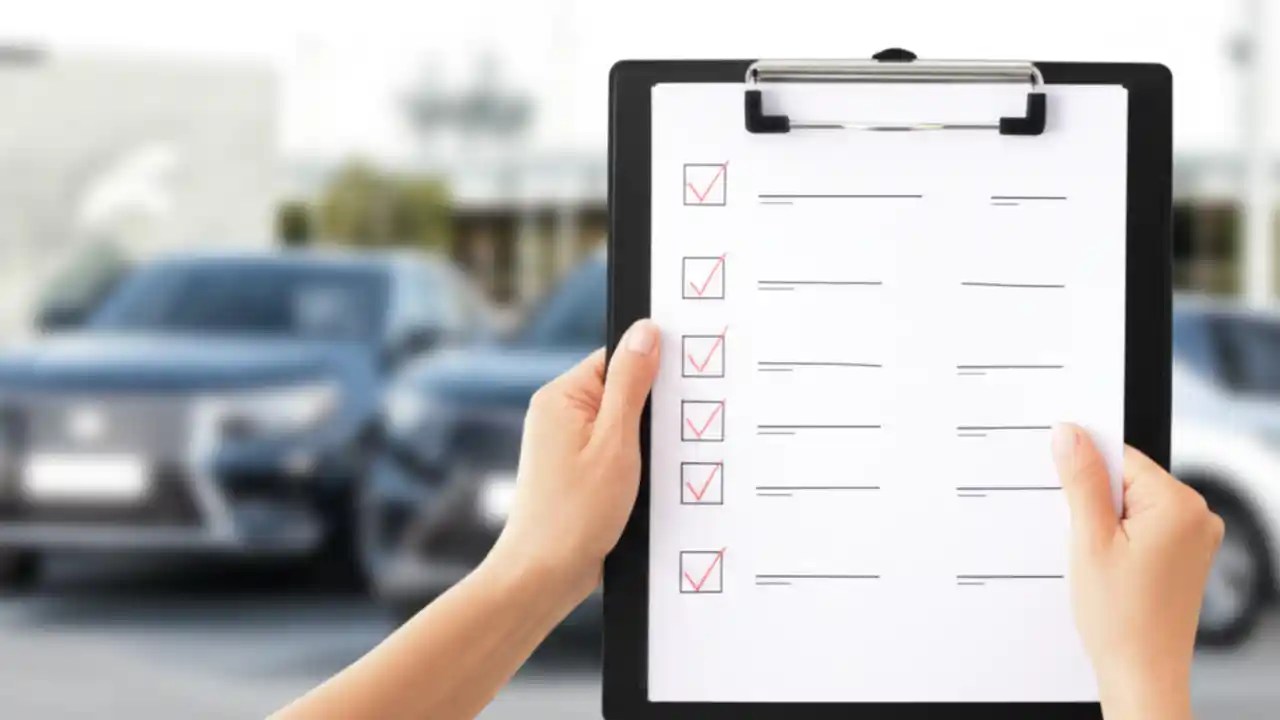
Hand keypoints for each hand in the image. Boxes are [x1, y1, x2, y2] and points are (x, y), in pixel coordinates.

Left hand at [487, 319, 660, 603]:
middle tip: (672, 435)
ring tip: (653, 467)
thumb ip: (632, 383)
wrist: (543, 575)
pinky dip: (633, 463)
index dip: (652, 369)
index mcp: (562, 396)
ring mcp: (564, 444)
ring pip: (621, 424)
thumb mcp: (616, 441)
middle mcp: (558, 414)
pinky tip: (645, 484)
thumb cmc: (575, 512)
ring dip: (644, 441)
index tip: (683, 386)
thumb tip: (645, 331)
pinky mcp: (574, 471)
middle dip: (650, 410)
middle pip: (621, 390)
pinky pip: (613, 450)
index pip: (617, 358)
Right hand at [1053, 423, 1222, 719]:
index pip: (1121, 457)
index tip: (1062, 491)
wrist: (1142, 673)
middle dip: (1095, 500)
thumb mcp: (1090, 540)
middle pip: (1128, 480)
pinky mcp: (1186, 556)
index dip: (1084, 472)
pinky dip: (1120, 538)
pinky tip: (1110, 567)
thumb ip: (1082, 480)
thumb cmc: (1122, 619)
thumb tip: (1071, 435)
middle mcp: (1198, 517)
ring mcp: (1196, 538)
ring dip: (1105, 522)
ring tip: (1097, 560)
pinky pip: (1144, 526)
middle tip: (1081, 539)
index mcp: (1180, 504)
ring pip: (1133, 505)